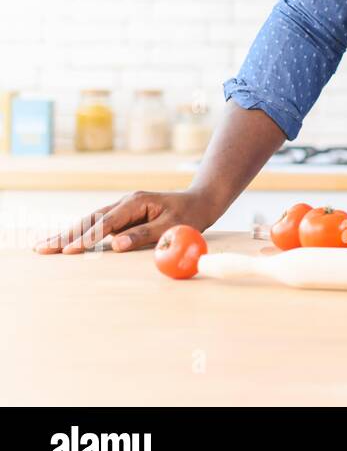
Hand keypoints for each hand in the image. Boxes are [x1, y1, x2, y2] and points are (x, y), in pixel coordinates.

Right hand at [32, 190, 217, 253]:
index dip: (88, 237)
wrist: (200, 200)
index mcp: (136, 202)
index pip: (107, 222)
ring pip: (90, 222)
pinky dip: (79, 234)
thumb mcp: (172, 226)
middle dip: (66, 235)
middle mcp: (125, 203)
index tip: (71, 250)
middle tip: (42, 248)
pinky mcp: (122, 217)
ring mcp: (122, 209)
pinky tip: (63, 242)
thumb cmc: (190, 214)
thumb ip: (145, 235)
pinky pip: (97, 225)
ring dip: (67, 234)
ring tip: (43, 246)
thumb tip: (115, 246)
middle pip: (90, 220)